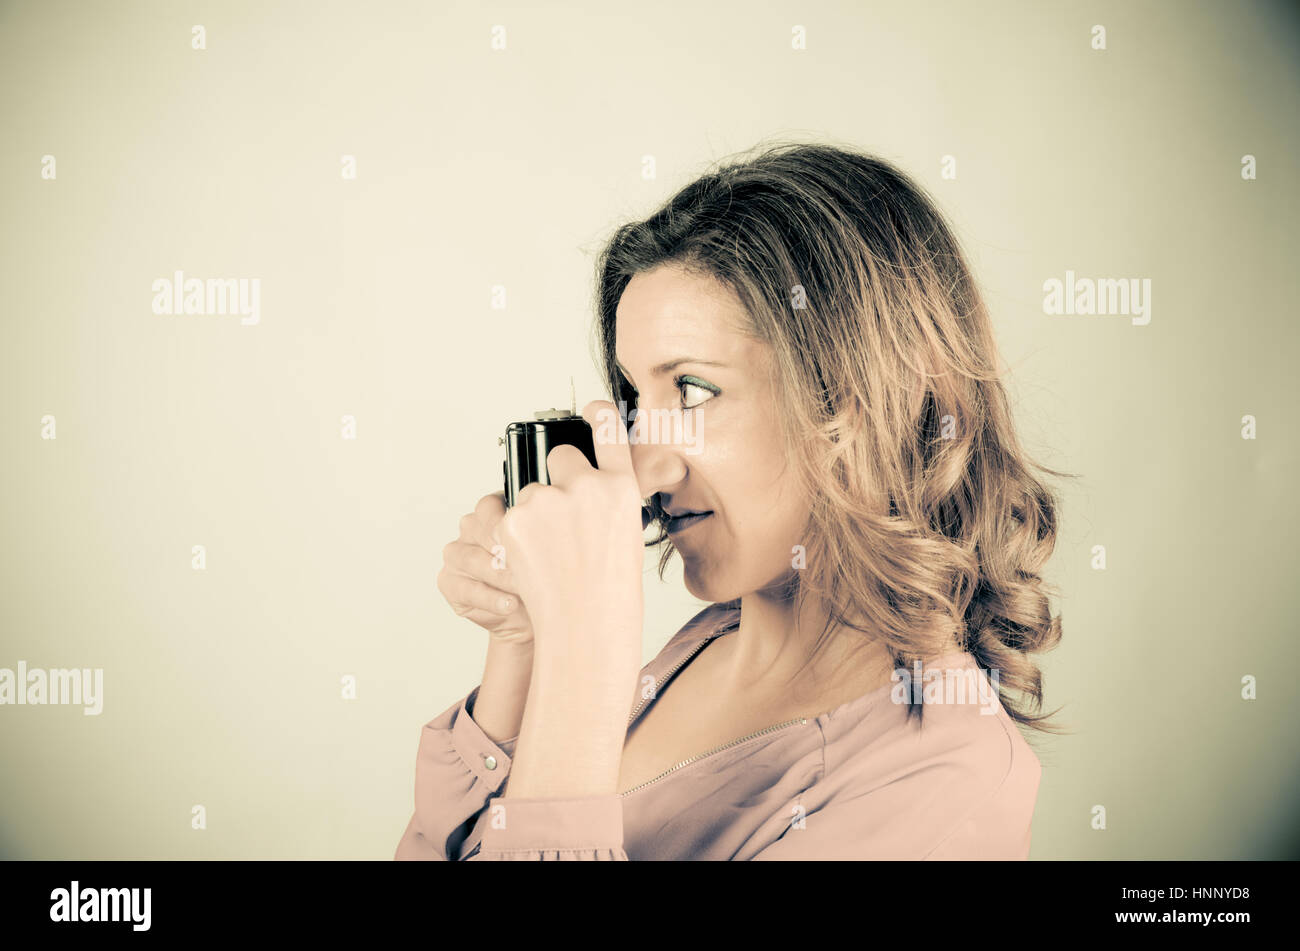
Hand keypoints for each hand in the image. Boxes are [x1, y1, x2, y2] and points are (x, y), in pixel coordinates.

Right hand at [436, 492, 533, 647]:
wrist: (530, 613)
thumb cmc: (541, 575)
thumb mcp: (548, 549)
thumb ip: (542, 531)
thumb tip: (555, 520)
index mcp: (492, 511)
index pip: (491, 506)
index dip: (511, 524)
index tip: (532, 540)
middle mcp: (471, 528)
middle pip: (481, 531)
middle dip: (509, 552)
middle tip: (533, 566)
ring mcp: (457, 554)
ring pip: (474, 560)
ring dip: (501, 577)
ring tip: (525, 588)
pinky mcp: (449, 582)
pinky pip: (467, 589)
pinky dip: (491, 599)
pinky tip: (510, 604)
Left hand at [491, 400, 643, 686]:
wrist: (584, 624)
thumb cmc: (610, 586)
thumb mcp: (625, 533)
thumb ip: (607, 499)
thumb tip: (585, 481)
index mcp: (622, 489)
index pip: (611, 433)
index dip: (600, 415)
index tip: (593, 405)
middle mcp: (586, 486)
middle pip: (561, 459)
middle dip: (559, 481)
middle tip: (567, 523)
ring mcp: (547, 501)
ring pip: (532, 492)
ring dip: (537, 515)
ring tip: (555, 554)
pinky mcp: (514, 520)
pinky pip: (511, 516)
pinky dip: (518, 536)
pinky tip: (537, 561)